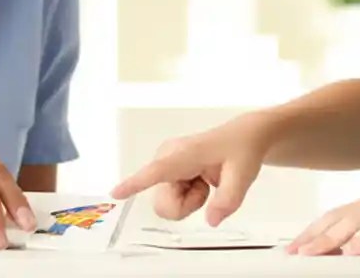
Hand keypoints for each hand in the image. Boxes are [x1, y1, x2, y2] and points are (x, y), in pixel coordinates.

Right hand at [110, 111, 275, 225]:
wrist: (243, 138)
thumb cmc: (241, 150)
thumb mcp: (244, 175)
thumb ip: (229, 199)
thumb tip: (211, 220)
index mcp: (184, 154)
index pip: (157, 171)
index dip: (135, 183)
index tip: (114, 194)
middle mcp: (168, 157)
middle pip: (164, 202)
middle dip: (186, 206)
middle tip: (206, 188)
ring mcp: (166, 165)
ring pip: (167, 203)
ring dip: (189, 202)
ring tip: (205, 183)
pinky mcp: (167, 171)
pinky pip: (171, 199)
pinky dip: (189, 198)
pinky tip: (201, 181)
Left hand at [286, 192, 359, 255]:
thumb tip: (344, 252)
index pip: (332, 218)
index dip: (311, 232)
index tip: (293, 246)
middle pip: (335, 220)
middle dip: (311, 236)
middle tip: (292, 252)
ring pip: (351, 224)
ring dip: (329, 239)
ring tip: (310, 252)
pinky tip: (350, 251)